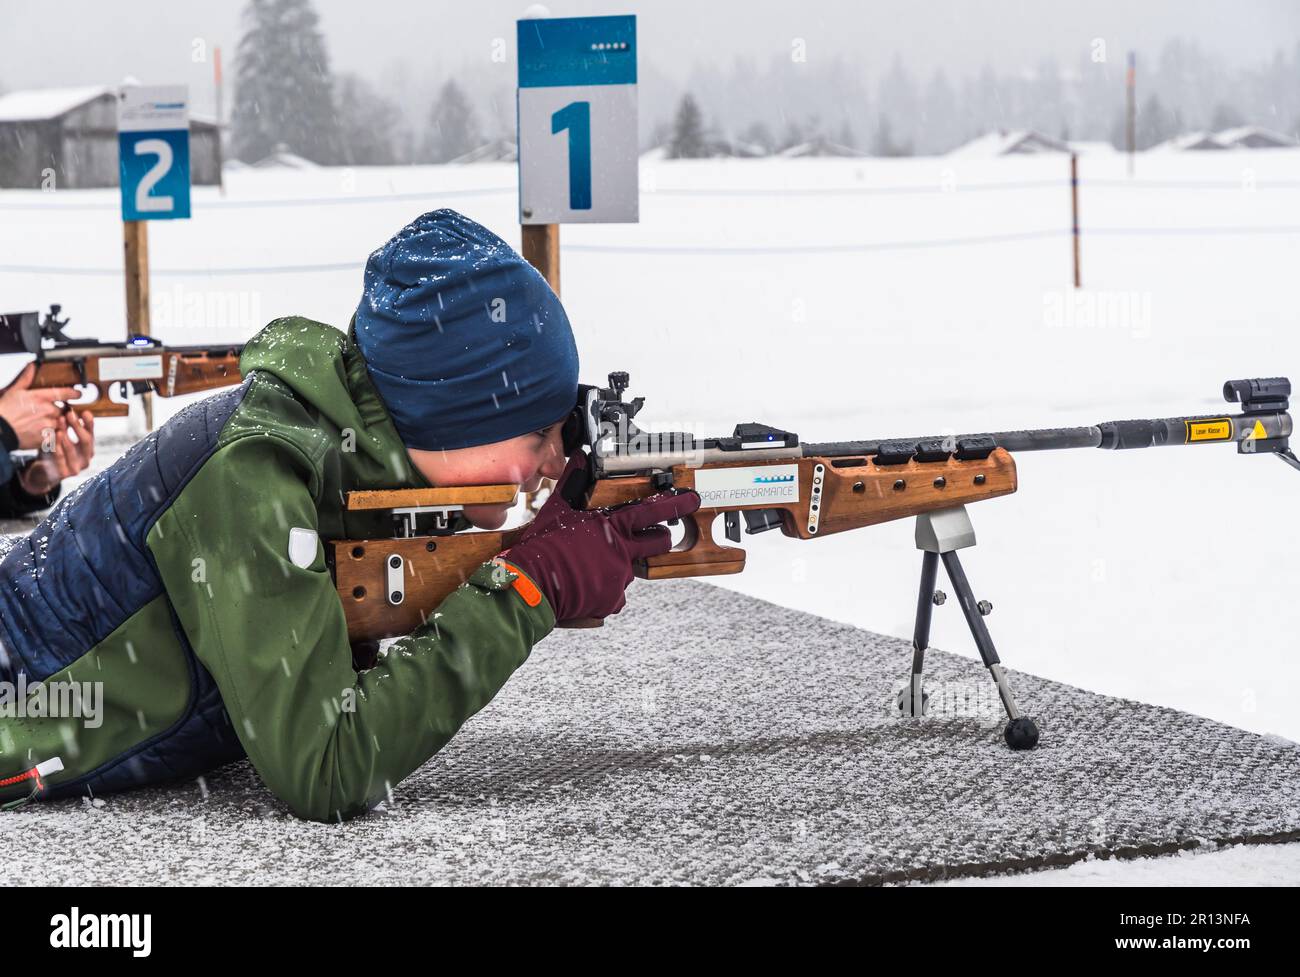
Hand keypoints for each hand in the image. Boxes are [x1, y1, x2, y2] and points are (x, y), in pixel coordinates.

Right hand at [0, 362, 81, 449]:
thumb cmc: (5, 411)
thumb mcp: (15, 391)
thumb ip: (27, 379)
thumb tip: (32, 366)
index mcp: (40, 397)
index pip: (65, 393)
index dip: (74, 393)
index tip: (78, 394)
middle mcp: (47, 410)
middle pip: (64, 410)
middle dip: (59, 411)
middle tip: (48, 414)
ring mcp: (48, 425)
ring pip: (61, 423)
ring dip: (56, 424)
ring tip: (43, 424)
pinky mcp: (47, 438)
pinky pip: (56, 436)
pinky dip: (52, 435)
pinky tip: (42, 433)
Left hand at [17, 410, 94, 495]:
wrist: (44, 472)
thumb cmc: (54, 451)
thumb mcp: (62, 437)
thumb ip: (67, 427)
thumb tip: (69, 409)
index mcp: (88, 448)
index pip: (91, 433)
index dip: (89, 423)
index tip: (84, 412)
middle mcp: (86, 458)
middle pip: (86, 441)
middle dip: (78, 427)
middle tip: (70, 414)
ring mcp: (77, 467)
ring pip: (72, 449)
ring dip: (66, 435)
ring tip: (59, 424)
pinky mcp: (65, 473)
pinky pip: (60, 458)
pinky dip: (56, 447)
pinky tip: (52, 437)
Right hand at [498, 451, 700, 622]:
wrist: (530, 585)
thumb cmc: (542, 547)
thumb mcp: (556, 510)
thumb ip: (573, 483)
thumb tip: (581, 458)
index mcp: (612, 527)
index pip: (651, 511)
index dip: (674, 504)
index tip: (692, 499)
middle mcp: (622, 552)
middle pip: (659, 542)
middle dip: (659, 537)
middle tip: (645, 537)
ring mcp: (619, 578)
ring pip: (632, 568)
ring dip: (619, 565)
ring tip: (590, 565)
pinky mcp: (611, 600)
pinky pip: (615, 594)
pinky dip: (604, 590)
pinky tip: (585, 584)